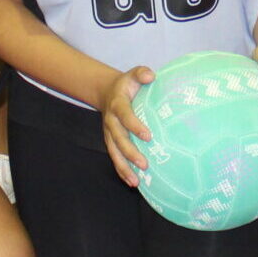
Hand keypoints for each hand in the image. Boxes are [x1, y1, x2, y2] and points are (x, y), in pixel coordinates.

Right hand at [99, 66, 154, 185]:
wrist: (107, 92)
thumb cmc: (126, 86)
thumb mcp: (132, 75)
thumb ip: (141, 73)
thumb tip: (150, 75)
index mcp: (118, 105)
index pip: (126, 116)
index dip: (135, 126)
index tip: (148, 136)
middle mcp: (111, 122)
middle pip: (119, 140)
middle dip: (131, 153)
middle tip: (145, 164)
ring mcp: (109, 134)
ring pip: (115, 153)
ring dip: (125, 168)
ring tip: (136, 182)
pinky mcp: (111, 142)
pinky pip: (115, 158)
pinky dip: (122, 171)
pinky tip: (133, 183)